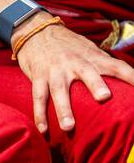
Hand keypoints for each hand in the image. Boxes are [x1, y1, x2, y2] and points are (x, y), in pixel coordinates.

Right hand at [13, 14, 133, 132]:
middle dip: (95, 84)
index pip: (116, 66)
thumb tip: (125, 84)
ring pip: (59, 90)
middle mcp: (74, 62)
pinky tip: (43, 130)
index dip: (129, 76)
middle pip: (87, 73)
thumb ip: (103, 65)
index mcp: (92, 57)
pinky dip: (40, 114)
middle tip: (104, 97)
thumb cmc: (69, 46)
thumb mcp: (88, 50)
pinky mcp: (38, 76)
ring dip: (63, 109)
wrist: (37, 32)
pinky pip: (39, 97)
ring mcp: (55, 70)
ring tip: (69, 127)